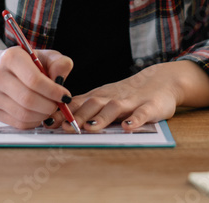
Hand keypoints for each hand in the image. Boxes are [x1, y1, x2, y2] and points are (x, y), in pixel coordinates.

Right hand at [0, 47, 74, 129]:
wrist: (5, 71)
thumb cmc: (30, 64)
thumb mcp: (47, 57)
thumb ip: (60, 63)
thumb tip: (60, 79)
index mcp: (11, 57)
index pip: (34, 80)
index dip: (53, 91)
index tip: (65, 96)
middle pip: (28, 99)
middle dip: (49, 106)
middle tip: (58, 104)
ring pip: (23, 114)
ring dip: (42, 115)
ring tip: (50, 108)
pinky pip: (18, 123)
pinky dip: (34, 122)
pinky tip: (39, 113)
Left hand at [68, 61, 208, 131]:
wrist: (161, 80)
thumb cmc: (127, 94)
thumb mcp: (103, 98)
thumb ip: (83, 108)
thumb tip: (54, 120)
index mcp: (99, 96)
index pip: (77, 104)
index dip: (62, 112)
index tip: (46, 122)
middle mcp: (112, 97)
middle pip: (92, 105)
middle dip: (77, 116)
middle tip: (63, 127)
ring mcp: (131, 101)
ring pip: (114, 108)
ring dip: (101, 118)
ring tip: (90, 128)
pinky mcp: (151, 106)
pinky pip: (143, 113)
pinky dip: (135, 120)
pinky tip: (128, 127)